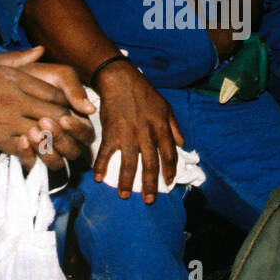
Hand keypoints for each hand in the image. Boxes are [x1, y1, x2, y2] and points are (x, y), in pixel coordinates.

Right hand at [0, 47, 94, 169]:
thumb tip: (41, 50)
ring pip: (43, 132)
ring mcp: (5, 120)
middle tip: (68, 126)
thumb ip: (17, 58)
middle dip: (64, 121)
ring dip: (52, 137)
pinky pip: (24, 148)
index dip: (65, 101)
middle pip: (53, 113)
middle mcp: (12, 99)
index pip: (52, 91)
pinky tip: (38, 149)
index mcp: (12, 78)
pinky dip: (34, 150)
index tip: (66, 105)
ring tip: (58, 138)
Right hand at [93, 60, 184, 203]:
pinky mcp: (111, 132)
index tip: (169, 183)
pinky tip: (98, 178)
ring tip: (124, 195)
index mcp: (161, 128)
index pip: (169, 154)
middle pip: (150, 164)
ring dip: (126, 181)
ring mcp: (128, 134)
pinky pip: (106, 153)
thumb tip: (182, 142)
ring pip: (129, 163)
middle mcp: (146, 134)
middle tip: (149, 199)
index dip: (169, 170)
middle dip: (150, 184)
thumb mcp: (165, 106)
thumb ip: (174, 126)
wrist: (120, 79)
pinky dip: (100, 166)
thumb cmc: (143, 92)